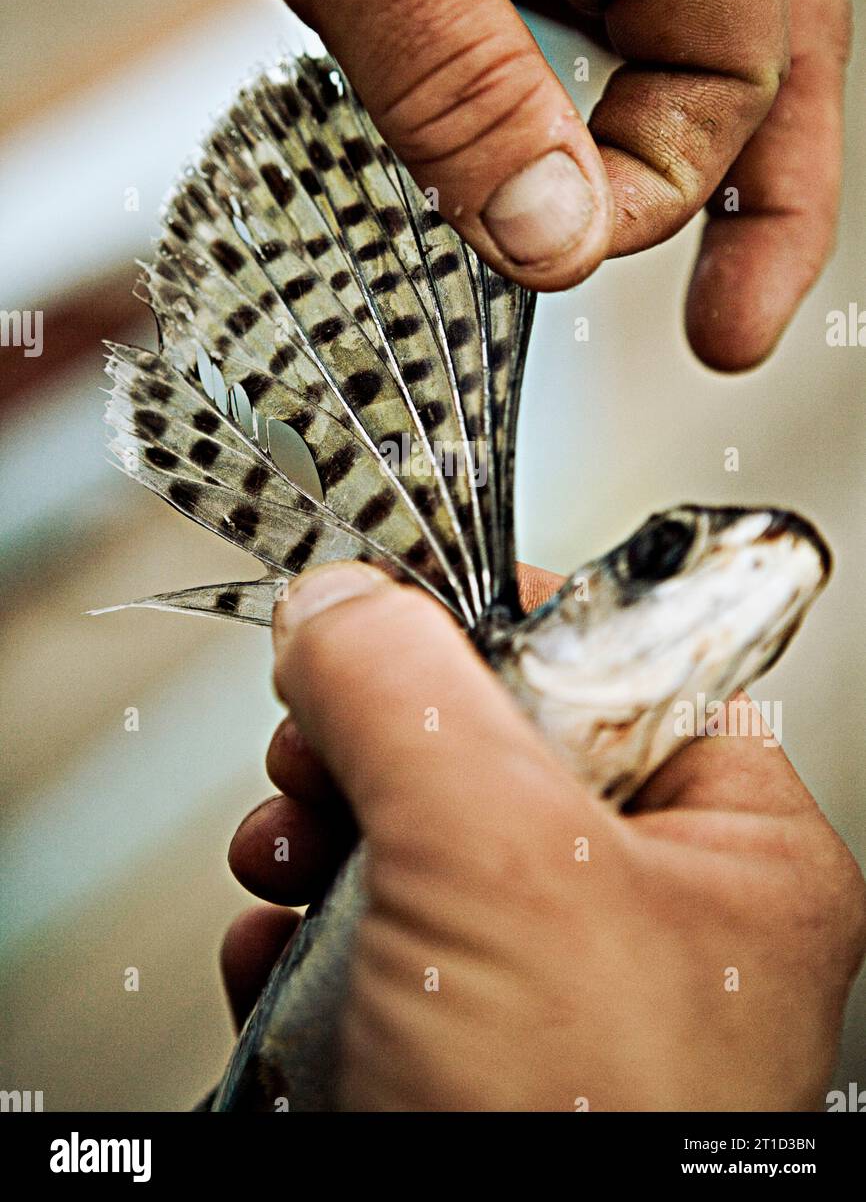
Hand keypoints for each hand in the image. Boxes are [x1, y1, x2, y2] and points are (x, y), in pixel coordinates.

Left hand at [40, 0, 848, 366]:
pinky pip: (541, 61)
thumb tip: (556, 236)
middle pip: (743, 48)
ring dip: (650, 180)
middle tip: (727, 335)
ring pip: (649, 63)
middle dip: (754, 198)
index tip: (558, 248)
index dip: (666, 170)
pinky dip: (542, 144)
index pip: (732, 38)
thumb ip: (456, 73)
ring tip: (648, 280)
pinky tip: (522, 200)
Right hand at [223, 562, 865, 1110]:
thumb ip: (413, 692)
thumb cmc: (577, 1141)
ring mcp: (539, 987)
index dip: (505, 618)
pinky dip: (298, 932)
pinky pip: (365, 939)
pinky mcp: (449, 1049)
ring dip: (320, 831)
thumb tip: (340, 600)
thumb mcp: (499, 860)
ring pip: (411, 838)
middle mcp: (643, 913)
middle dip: (380, 738)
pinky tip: (275, 955)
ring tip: (286, 852)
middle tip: (322, 740)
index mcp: (728, 850)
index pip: (625, 664)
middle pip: (492, 743)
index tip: (403, 603)